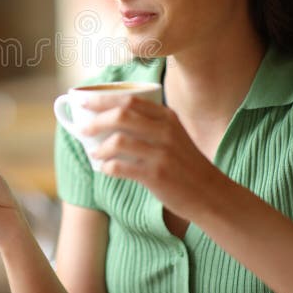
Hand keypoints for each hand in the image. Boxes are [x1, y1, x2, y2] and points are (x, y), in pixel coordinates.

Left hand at [82, 95, 224, 220]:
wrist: (210, 193)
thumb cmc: (186, 164)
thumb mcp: (174, 135)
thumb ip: (150, 124)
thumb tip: (110, 118)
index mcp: (167, 117)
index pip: (130, 99)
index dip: (102, 98)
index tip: (82, 100)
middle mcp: (165, 131)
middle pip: (121, 115)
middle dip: (96, 120)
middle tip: (82, 128)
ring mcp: (161, 153)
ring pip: (118, 141)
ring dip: (100, 147)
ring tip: (94, 152)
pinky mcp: (156, 175)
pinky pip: (121, 167)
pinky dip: (107, 167)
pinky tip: (104, 169)